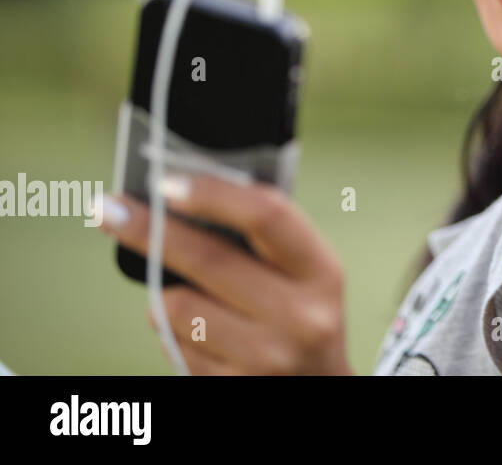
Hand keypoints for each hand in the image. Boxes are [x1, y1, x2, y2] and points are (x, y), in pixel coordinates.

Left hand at [97, 174, 352, 374]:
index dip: (214, 195)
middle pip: (207, 259)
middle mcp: (300, 316)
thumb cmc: (303, 314)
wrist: (318, 388)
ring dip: (167, 294)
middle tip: (108, 208)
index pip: (267, 217)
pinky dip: (173, 331)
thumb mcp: (306, 271)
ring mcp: (265, 358)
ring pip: (177, 306)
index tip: (167, 183)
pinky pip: (173, 344)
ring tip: (190, 295)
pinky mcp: (230, 387)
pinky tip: (199, 331)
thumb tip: (185, 195)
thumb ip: (264, 235)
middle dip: (149, 230)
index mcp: (321, 272)